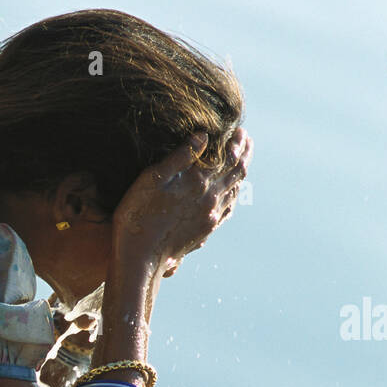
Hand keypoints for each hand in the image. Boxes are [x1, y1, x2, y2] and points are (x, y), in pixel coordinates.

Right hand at [110, 127, 252, 281]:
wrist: (140, 257)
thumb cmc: (139, 215)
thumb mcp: (153, 179)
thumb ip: (180, 157)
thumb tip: (203, 136)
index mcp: (199, 182)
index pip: (228, 157)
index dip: (237, 142)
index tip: (240, 130)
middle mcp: (211, 199)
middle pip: (237, 172)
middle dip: (244, 153)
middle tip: (247, 140)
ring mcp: (210, 217)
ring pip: (235, 190)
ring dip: (241, 172)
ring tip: (242, 161)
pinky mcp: (205, 230)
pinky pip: (227, 209)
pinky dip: (234, 195)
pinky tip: (232, 193)